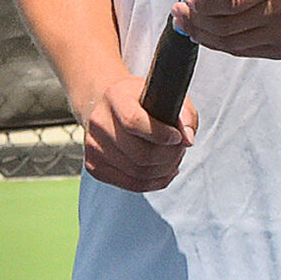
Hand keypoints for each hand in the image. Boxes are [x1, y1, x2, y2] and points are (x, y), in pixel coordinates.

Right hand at [81, 74, 196, 192]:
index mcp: (115, 97)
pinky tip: (161, 168)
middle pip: (140, 155)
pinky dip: (154, 181)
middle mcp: (99, 121)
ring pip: (139, 173)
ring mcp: (93, 146)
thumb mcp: (165, 95)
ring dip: (164, 169)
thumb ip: (184, 113)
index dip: (161, 135)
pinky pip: (133, 185)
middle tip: (179, 148)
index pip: (134, 122)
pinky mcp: (94, 166)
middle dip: (169, 156)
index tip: (177, 136)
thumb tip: (188, 139)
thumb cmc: (141, 101)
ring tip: (171, 157)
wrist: (108, 106)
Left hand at [173, 0, 280, 60]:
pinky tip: (207, 34)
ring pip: (231, 42)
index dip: (205, 1)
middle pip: (226, 24)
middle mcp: (277, 10)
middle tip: (180, 9)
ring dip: (203, 34)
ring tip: (187, 23)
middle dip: (196, 19)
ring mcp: (280, 33)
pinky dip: (221, 44)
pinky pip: (243, 51)